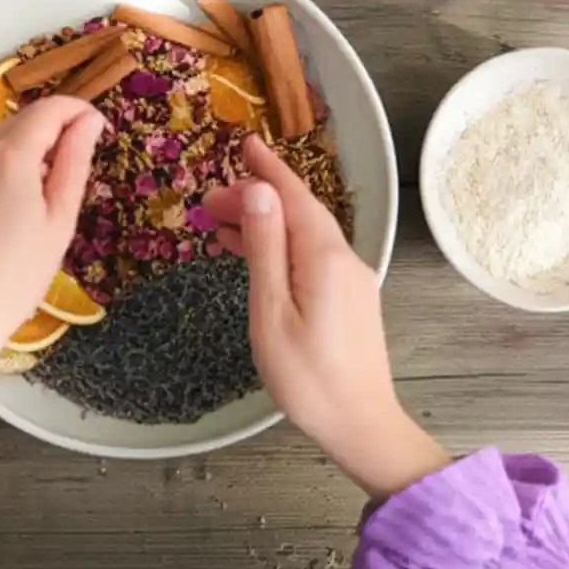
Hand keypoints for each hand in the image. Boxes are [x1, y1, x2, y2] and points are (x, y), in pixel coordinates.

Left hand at [0, 95, 104, 390]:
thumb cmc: (13, 280)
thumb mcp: (58, 223)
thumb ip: (74, 163)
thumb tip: (88, 122)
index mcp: (7, 156)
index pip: (48, 109)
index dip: (76, 112)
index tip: (93, 127)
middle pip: (14, 126)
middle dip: (44, 137)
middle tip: (62, 177)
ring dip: (11, 161)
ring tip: (24, 209)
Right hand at [203, 136, 449, 496]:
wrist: (361, 425)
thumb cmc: (307, 377)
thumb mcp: (272, 312)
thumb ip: (265, 249)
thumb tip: (257, 192)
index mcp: (324, 257)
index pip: (294, 197)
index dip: (268, 169)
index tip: (244, 143)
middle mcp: (344, 260)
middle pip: (298, 213)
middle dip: (255, 199)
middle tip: (207, 202)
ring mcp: (351, 281)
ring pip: (304, 236)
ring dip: (265, 224)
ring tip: (220, 225)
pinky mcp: (350, 300)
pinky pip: (311, 257)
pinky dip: (279, 247)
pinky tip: (255, 256)